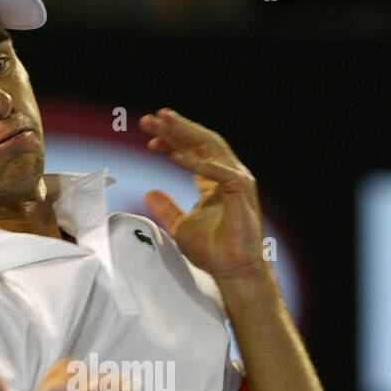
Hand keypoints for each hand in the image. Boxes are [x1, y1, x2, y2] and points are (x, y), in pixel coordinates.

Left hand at [138, 107, 264, 280]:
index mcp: (215, 180)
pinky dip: (196, 163)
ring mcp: (237, 180)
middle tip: (150, 118)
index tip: (148, 134)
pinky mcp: (241, 190)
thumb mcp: (180, 226)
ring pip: (209, 147)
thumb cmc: (212, 252)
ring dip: (185, 133)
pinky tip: (174, 157)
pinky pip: (217, 171)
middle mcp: (228, 174)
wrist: (232, 271)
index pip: (192, 151)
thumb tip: (149, 193)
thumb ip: (167, 207)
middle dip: (175, 128)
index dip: (171, 140)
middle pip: (200, 142)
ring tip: (162, 122)